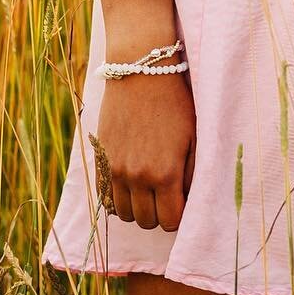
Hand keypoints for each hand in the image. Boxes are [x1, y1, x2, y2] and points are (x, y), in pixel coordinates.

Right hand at [94, 53, 195, 231]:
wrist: (140, 72)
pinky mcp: (100, 159)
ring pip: (123, 214)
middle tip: (165, 195)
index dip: (177, 216)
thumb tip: (187, 200)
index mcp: (165, 173)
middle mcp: (138, 177)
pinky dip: (117, 197)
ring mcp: (115, 169)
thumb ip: (192, 174)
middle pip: (145, 222)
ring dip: (136, 207)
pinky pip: (105, 197)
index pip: (169, 221)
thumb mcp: (193, 138)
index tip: (180, 203)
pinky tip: (129, 183)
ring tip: (147, 189)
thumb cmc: (174, 103)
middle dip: (158, 214)